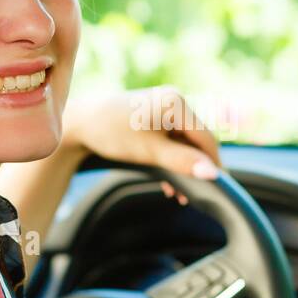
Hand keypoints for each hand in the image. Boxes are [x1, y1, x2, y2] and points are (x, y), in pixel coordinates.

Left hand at [62, 87, 221, 204]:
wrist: (80, 124)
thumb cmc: (112, 133)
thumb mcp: (150, 151)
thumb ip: (182, 162)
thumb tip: (213, 174)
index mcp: (176, 103)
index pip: (206, 138)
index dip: (214, 164)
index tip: (218, 188)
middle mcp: (174, 101)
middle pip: (197, 141)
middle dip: (195, 169)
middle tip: (194, 197)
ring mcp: (164, 108)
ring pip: (184, 144)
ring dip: (183, 168)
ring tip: (178, 195)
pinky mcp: (154, 117)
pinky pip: (172, 141)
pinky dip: (171, 160)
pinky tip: (168, 182)